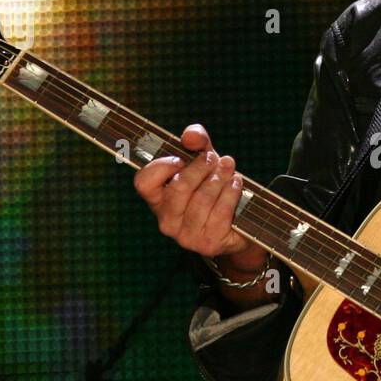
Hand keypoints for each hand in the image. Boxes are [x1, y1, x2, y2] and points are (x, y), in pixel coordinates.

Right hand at [133, 123, 258, 263]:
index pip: (144, 182)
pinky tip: (236, 184)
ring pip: (202, 199)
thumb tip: (191, 136)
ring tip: (229, 169)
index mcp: (158, 199)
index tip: (180, 159)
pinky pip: (220, 212)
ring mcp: (186, 235)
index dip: (162, 167)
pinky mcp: (207, 243)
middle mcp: (166, 220)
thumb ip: (196, 141)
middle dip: (200, 168)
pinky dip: (231, 193)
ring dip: (219, 179)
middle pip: (179, 188)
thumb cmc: (212, 186)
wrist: (236, 222)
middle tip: (214, 158)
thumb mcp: (203, 160)